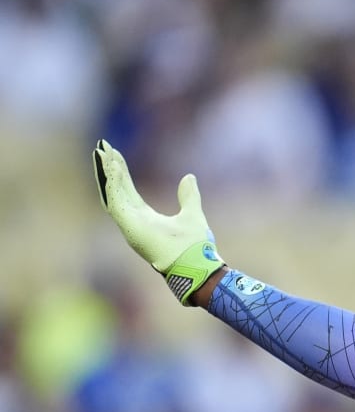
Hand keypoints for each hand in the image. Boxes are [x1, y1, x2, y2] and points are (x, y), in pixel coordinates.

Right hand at [93, 140, 224, 304]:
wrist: (196, 265)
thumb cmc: (194, 246)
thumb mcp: (192, 213)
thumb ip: (188, 196)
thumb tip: (188, 177)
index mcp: (145, 217)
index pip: (127, 190)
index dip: (120, 173)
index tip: (115, 155)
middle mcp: (133, 220)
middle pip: (115, 189)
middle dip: (108, 169)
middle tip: (102, 147)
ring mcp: (129, 224)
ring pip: (112, 193)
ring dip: (106, 173)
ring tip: (102, 152)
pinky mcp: (129, 226)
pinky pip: (117, 201)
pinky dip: (114, 184)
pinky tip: (113, 167)